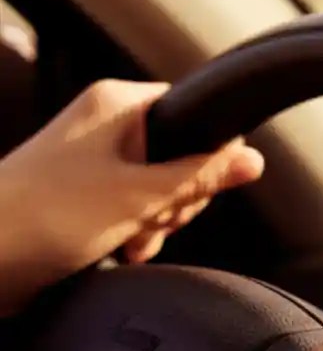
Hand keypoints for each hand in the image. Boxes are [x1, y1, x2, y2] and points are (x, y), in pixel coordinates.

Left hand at [0, 80, 263, 311]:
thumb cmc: (41, 218)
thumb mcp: (139, 197)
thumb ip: (201, 177)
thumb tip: (252, 160)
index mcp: (117, 103)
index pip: (193, 112)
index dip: (207, 153)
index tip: (195, 186)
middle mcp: (103, 124)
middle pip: (180, 153)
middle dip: (176, 197)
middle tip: (153, 216)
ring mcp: (89, 159)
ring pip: (157, 185)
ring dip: (155, 219)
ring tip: (130, 238)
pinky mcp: (78, 193)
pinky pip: (129, 205)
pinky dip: (132, 228)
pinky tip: (119, 247)